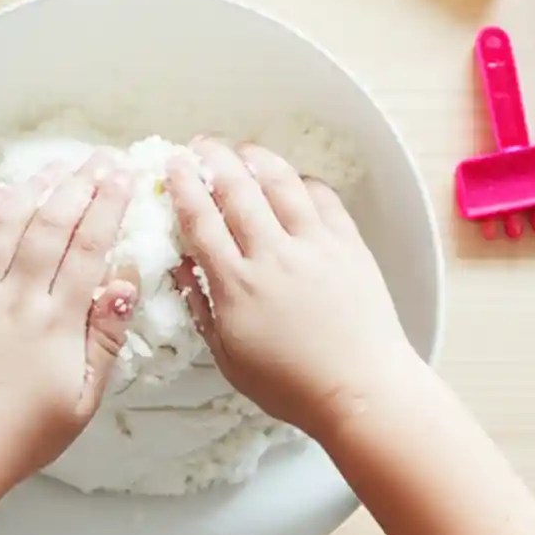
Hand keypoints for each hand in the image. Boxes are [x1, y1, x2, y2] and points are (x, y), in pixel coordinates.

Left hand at [0, 154, 136, 493]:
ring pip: (8, 225)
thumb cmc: (23, 435)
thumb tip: (127, 283)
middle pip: (52, 225)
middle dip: (80, 185)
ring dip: (34, 189)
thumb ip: (105, 339)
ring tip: (57, 167)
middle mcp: (17, 299)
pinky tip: (1, 195)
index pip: (88, 249)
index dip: (109, 207)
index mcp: (56, 324)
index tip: (125, 178)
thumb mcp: (82, 399)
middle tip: (102, 160)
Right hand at [165, 138, 418, 434]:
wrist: (360, 390)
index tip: (174, 165)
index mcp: (237, 284)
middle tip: (202, 145)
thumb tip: (182, 265)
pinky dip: (302, 182)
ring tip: (243, 150)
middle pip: (237, 189)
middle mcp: (273, 255)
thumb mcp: (228, 356)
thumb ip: (201, 305)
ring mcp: (315, 246)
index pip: (201, 220)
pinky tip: (292, 180)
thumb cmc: (289, 384)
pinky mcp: (349, 245)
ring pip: (281, 183)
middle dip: (214, 158)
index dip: (185, 186)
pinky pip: (323, 198)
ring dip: (257, 159)